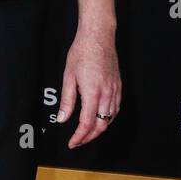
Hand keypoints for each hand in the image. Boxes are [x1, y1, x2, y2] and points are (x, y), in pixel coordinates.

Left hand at [56, 26, 120, 148]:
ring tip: (87, 133)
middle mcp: (106, 94)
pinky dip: (108, 118)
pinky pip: (116, 109)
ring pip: (110, 119)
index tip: (72, 142)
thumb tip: (62, 119)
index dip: (79, 137)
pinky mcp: (118, 86)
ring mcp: (115, 90)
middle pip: (101, 125)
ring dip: (99, 129)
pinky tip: (101, 119)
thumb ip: (67, 100)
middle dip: (89, 137)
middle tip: (78, 141)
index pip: (87, 123)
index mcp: (92, 92)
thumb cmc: (82, 52)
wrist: (98, 37)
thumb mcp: (68, 77)